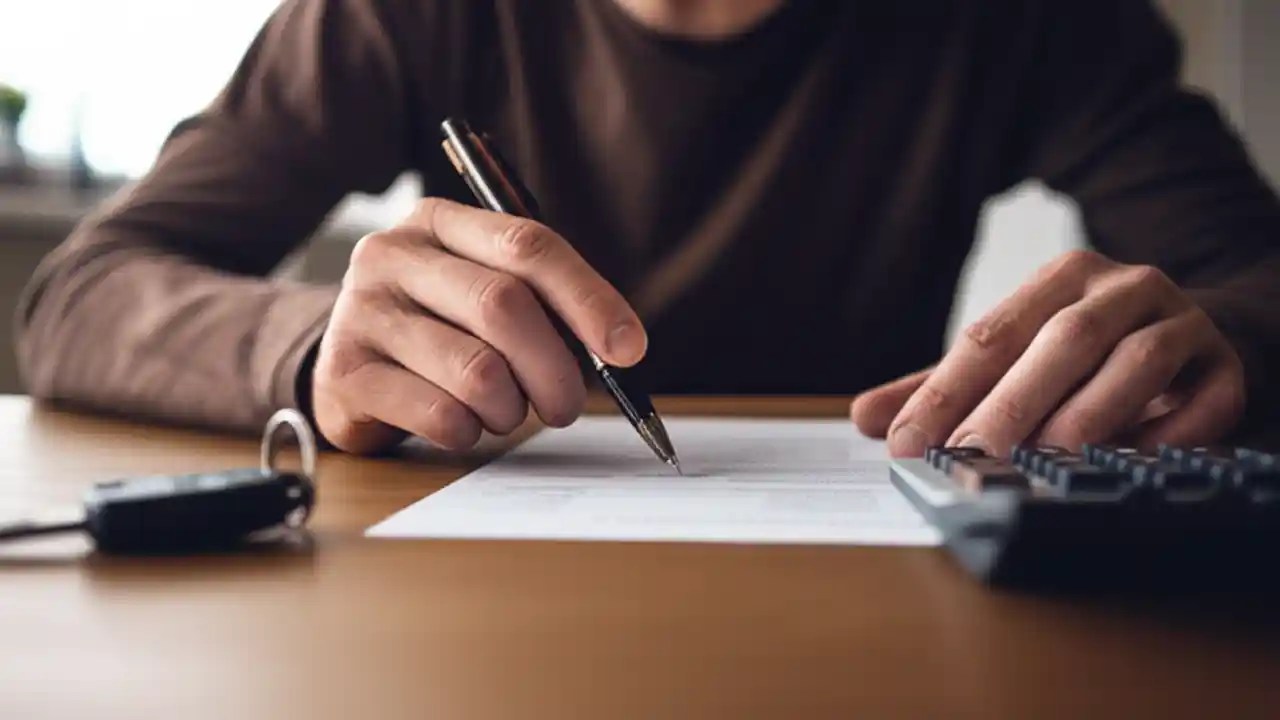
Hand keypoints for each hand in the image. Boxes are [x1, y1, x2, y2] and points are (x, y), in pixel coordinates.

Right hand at [311, 198, 646, 453]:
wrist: (346, 367)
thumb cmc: (437, 328)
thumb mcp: (481, 294)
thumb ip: (542, 303)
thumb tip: (620, 346)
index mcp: (438, 221)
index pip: (527, 245)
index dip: (588, 298)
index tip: (628, 349)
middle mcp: (392, 255)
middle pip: (503, 306)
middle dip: (554, 368)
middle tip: (566, 406)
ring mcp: (362, 311)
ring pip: (476, 370)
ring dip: (510, 408)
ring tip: (504, 413)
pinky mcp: (344, 373)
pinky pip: (440, 415)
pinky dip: (470, 432)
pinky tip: (462, 425)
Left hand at [850, 250, 1244, 455]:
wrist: (1198, 332)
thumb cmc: (1086, 352)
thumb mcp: (1012, 358)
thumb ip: (939, 386)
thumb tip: (865, 418)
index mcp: (1059, 279)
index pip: (990, 335)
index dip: (945, 391)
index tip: (907, 442)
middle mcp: (1121, 289)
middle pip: (1063, 342)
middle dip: (1013, 403)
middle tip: (973, 456)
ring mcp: (1181, 322)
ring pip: (1136, 364)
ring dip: (1088, 416)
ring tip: (1044, 462)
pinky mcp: (1226, 364)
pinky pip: (1204, 401)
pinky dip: (1168, 434)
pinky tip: (1126, 463)